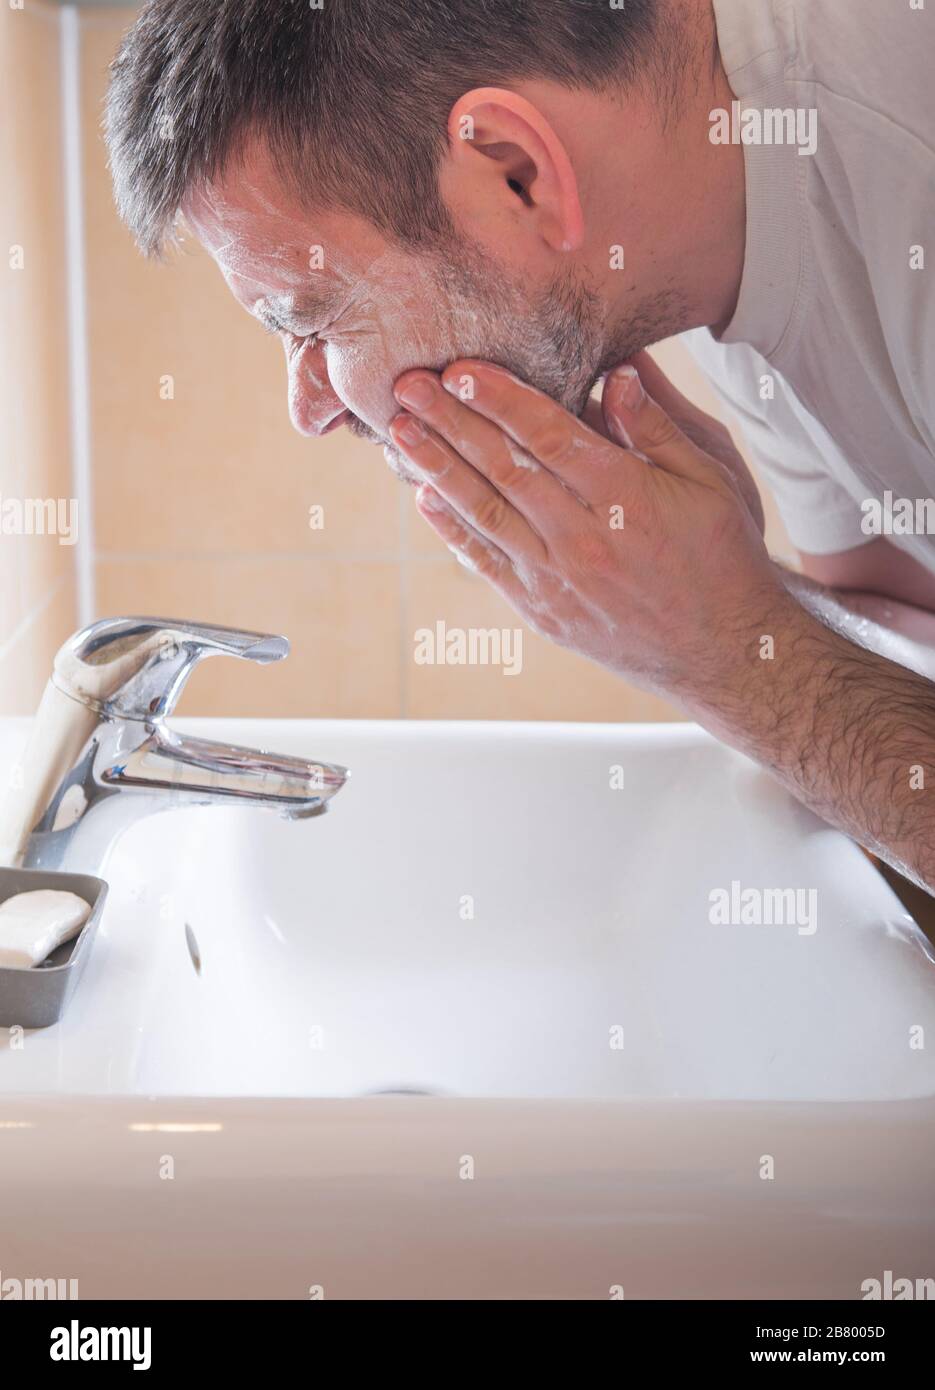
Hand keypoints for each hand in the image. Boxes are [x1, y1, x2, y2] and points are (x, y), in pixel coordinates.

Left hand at [390, 359, 788, 702]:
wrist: (722, 651)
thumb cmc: (720, 554)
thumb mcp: (712, 480)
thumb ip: (658, 427)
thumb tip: (617, 371)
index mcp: (626, 497)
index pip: (548, 435)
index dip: (499, 399)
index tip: (459, 369)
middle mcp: (583, 538)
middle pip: (503, 468)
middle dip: (449, 422)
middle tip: (407, 386)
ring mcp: (558, 579)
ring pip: (485, 513)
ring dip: (437, 468)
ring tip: (401, 432)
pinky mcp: (543, 611)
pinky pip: (488, 563)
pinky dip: (454, 529)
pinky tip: (426, 497)